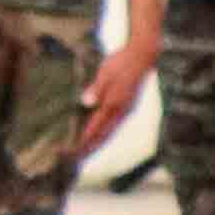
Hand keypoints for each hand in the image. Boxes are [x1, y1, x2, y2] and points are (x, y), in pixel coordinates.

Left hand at [80, 28, 157, 152]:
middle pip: (102, 134)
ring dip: (97, 143)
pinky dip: (104, 133)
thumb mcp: (105, 73)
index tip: (72, 151)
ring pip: (109, 131)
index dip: (83, 140)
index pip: (95, 127)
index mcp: (113, 103)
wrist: (142, 56)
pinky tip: (99, 136)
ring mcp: (125, 109)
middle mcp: (120, 110)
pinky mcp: (127, 106)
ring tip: (85, 153)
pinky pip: (114, 125)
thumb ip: (96, 89)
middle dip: (89, 147)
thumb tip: (85, 103)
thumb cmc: (121, 63)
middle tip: (75, 159)